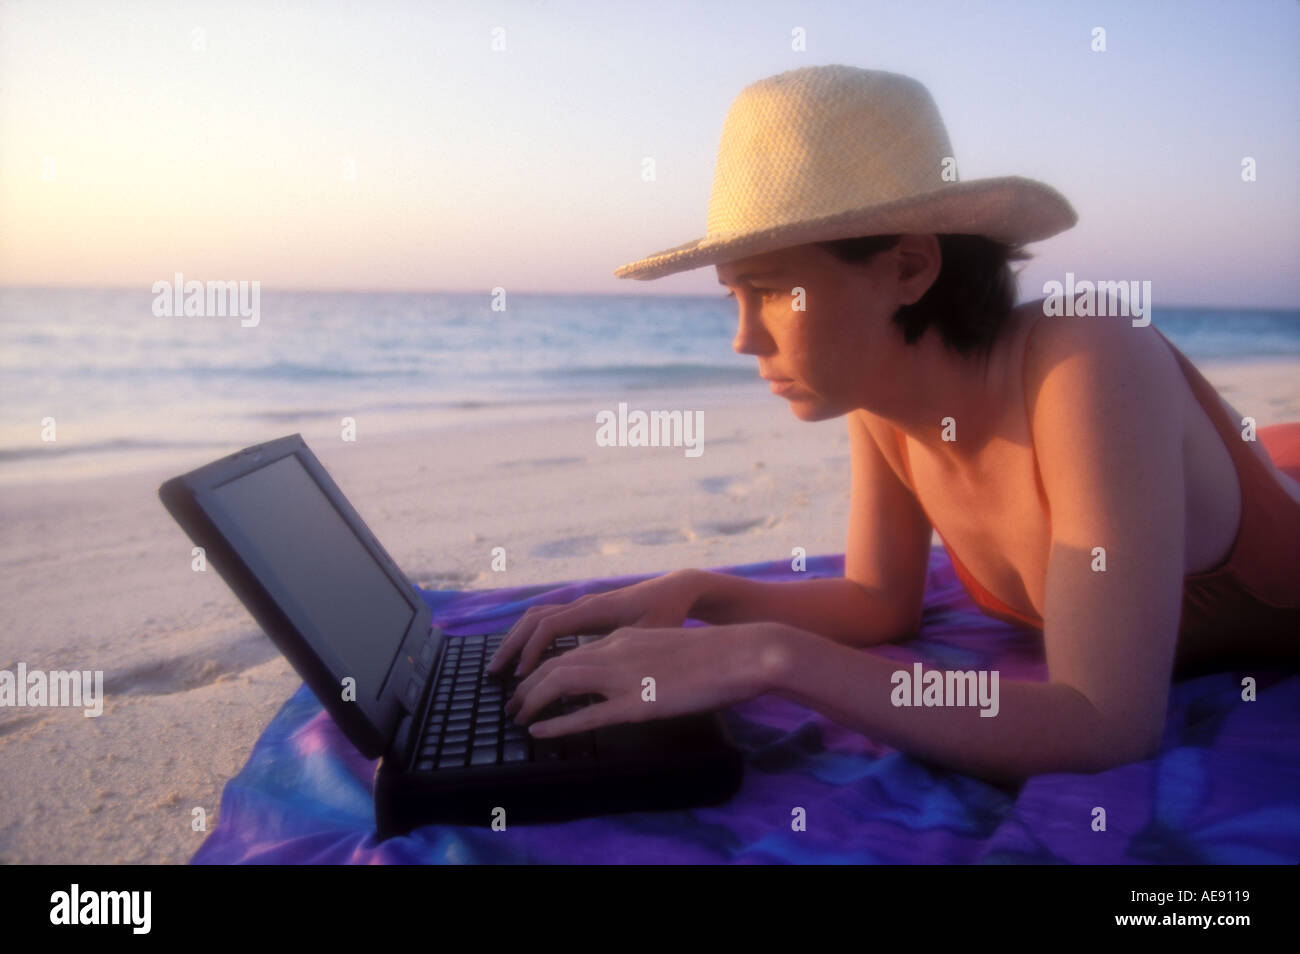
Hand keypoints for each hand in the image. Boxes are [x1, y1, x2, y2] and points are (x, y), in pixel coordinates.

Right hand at [487, 569, 702, 676]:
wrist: (676, 590)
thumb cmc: (666, 614)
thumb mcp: (651, 634)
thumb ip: (627, 650)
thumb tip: (604, 672)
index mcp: (595, 609)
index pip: (549, 625)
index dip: (532, 650)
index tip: (521, 676)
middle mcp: (582, 604)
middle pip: (533, 619)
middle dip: (511, 645)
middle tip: (493, 673)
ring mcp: (581, 606)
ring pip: (536, 617)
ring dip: (516, 640)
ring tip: (502, 666)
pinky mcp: (584, 612)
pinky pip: (547, 620)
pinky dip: (529, 636)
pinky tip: (524, 656)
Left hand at [503, 622, 791, 737]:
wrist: (742, 653)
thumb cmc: (713, 655)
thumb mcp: (665, 648)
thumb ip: (641, 659)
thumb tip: (629, 679)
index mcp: (623, 637)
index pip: (570, 652)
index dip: (543, 670)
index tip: (530, 686)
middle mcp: (616, 651)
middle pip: (555, 664)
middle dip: (527, 686)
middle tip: (512, 706)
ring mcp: (625, 676)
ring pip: (561, 682)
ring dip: (533, 700)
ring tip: (518, 717)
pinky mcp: (638, 702)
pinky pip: (587, 714)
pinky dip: (558, 723)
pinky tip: (539, 731)